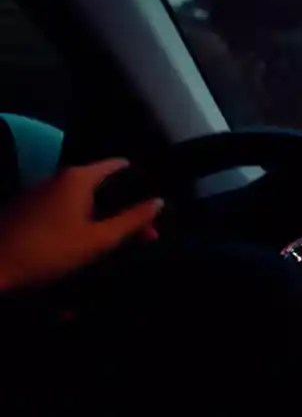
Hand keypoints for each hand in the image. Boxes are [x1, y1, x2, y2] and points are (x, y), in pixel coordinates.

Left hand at [0, 159, 161, 291]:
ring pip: (83, 197)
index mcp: (79, 178)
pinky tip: (86, 241)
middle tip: (144, 233)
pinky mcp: (28, 207)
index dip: (142, 182)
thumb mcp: (98, 240)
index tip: (155, 203)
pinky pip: (64, 206)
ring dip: (103, 215)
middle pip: (103, 184)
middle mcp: (59, 177)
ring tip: (118, 241)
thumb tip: (159, 201)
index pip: (119, 165)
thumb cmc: (48, 251)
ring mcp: (40, 191)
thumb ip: (132, 220)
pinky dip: (81, 218)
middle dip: (124, 206)